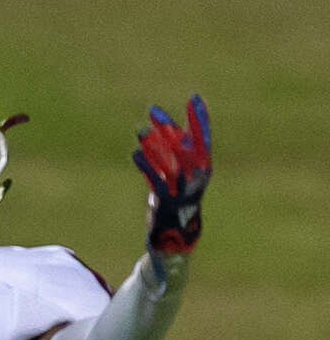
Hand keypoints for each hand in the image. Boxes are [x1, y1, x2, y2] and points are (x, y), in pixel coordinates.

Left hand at [132, 96, 210, 258]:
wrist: (175, 241)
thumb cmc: (177, 203)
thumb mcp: (180, 177)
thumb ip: (175, 154)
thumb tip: (167, 128)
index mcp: (204, 170)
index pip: (205, 139)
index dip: (200, 119)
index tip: (194, 98)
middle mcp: (196, 179)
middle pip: (184, 146)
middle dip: (168, 127)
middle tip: (152, 110)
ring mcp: (181, 191)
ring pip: (169, 161)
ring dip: (153, 144)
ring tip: (140, 130)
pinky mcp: (165, 202)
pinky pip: (155, 179)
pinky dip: (146, 165)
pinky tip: (135, 153)